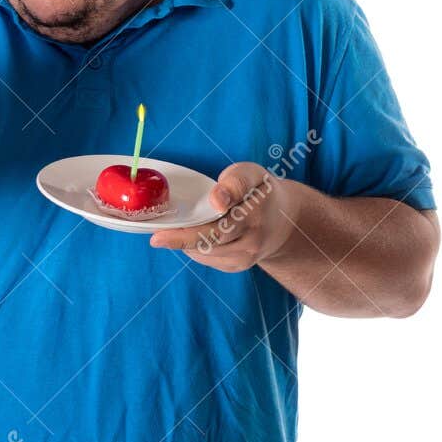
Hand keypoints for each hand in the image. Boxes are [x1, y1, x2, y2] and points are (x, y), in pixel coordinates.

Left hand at [148, 161, 294, 272]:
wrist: (284, 221)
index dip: (196, 228)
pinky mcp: (238, 266)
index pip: (224, 219)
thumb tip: (216, 200)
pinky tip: (189, 237)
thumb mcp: (252, 174)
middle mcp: (252, 238)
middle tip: (156, 238)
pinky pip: (208, 259)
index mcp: (255, 211)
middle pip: (209, 241)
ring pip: (206, 253)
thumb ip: (234, 182)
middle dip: (180, 239)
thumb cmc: (260, 191)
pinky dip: (194, 248)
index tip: (169, 233)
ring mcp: (246, 256)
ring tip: (170, 231)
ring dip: (184, 243)